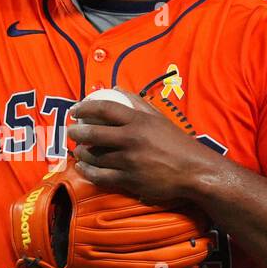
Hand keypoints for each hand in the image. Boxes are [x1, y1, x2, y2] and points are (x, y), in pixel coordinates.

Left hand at [65, 91, 222, 205]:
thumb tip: (115, 87)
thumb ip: (137, 102)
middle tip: (72, 131)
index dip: (85, 108)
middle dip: (76, 132)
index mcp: (139, 121)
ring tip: (78, 150)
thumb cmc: (176, 143)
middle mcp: (131, 139)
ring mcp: (129, 161)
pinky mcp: (129, 180)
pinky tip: (84, 168)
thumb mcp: (159, 118)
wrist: (194, 171)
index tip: (75, 110)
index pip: (104, 109)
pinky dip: (88, 171)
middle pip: (93, 133)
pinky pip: (100, 176)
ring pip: (94, 156)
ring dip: (81, 153)